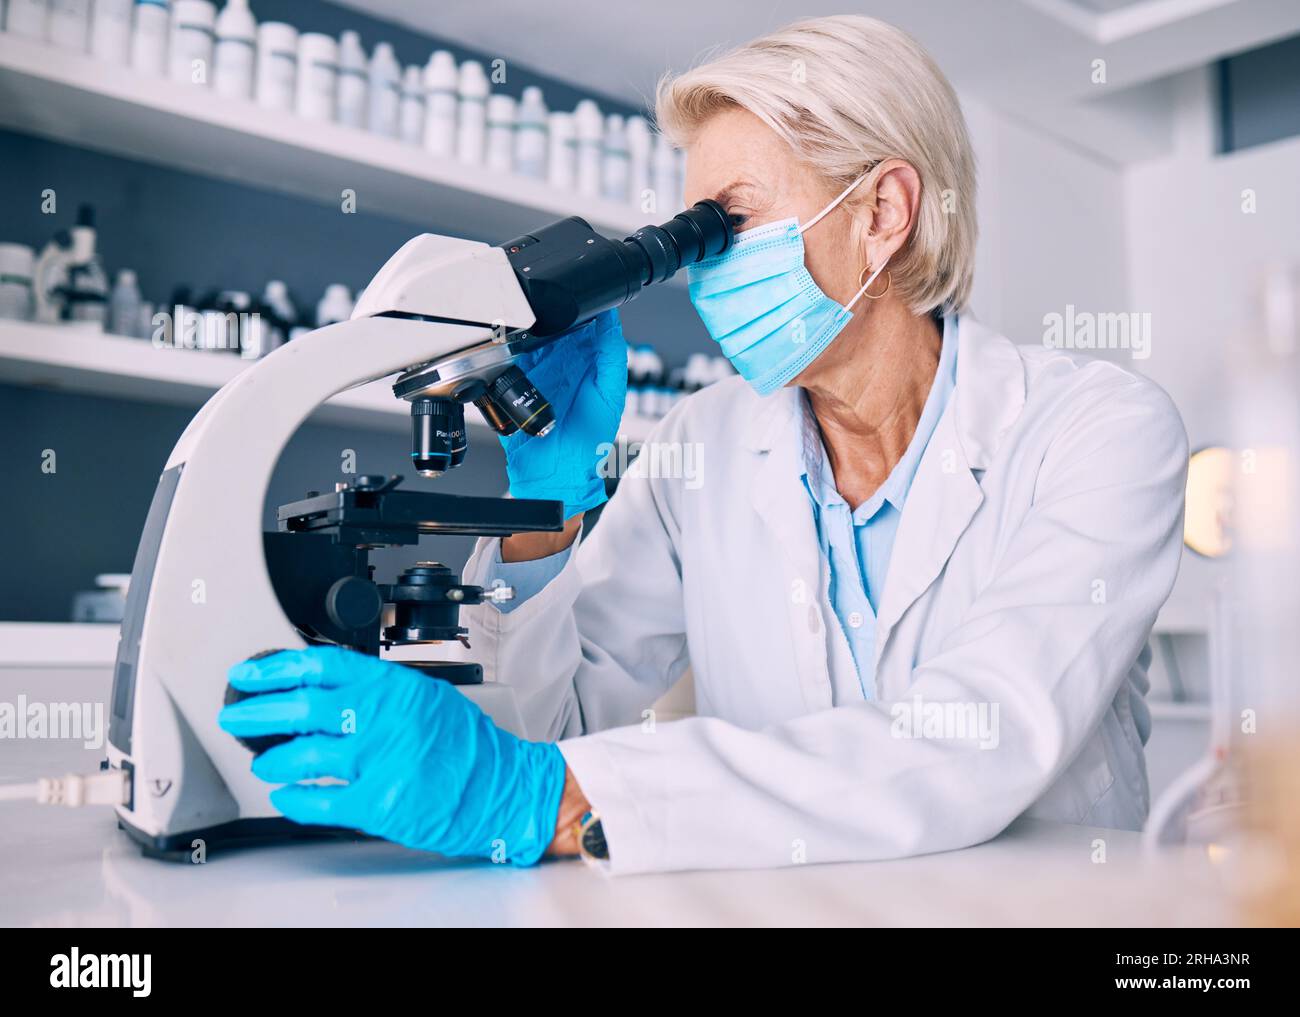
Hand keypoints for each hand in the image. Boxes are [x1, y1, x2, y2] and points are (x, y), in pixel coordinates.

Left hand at [217, 647, 566, 865]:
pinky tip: (286, 796)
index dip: (275, 668)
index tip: (249, 675)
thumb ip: (377, 690)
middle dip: (256, 712)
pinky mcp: (378, 803)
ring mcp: (379, 760)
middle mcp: (383, 717)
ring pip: (301, 756)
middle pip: (300, 707)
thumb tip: (321, 687)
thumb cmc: (465, 744)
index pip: (320, 664)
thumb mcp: (424, 695)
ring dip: (272, 760)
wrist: (500, 787)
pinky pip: (319, 800)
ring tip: (264, 763)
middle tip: (235, 716)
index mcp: (393, 685)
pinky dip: (294, 799)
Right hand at [501, 309, 626, 516]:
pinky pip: (507, 356)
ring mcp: (536, 370)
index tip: (582, 292)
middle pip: (553, 323)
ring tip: (530, 319)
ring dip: (527, 326)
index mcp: (587, 362)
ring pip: (529, 335)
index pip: (586, 322)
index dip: (584, 305)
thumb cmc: (588, 443)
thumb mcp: (610, 396)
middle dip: (551, 309)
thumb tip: (612, 320)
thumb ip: (612, 358)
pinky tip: (512, 341)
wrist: (556, 474)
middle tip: (550, 301)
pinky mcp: (514, 381)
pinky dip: (507, 346)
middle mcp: (561, 362)